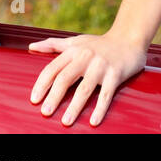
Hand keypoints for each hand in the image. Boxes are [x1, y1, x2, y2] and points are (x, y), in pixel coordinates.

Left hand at [28, 31, 147, 126]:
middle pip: (65, 78)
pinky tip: (93, 121)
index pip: (53, 68)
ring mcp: (101, 65)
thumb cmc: (99, 44)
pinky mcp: (115, 74)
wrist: (129, 38)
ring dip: (75, 106)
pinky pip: (106, 94)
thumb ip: (53, 45)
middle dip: (54, 96)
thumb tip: (31, 46)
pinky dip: (100, 108)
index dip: (42, 84)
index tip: (34, 100)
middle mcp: (86, 56)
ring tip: (65, 122)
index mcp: (74, 50)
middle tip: (45, 112)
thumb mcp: (76, 41)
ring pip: (85, 88)